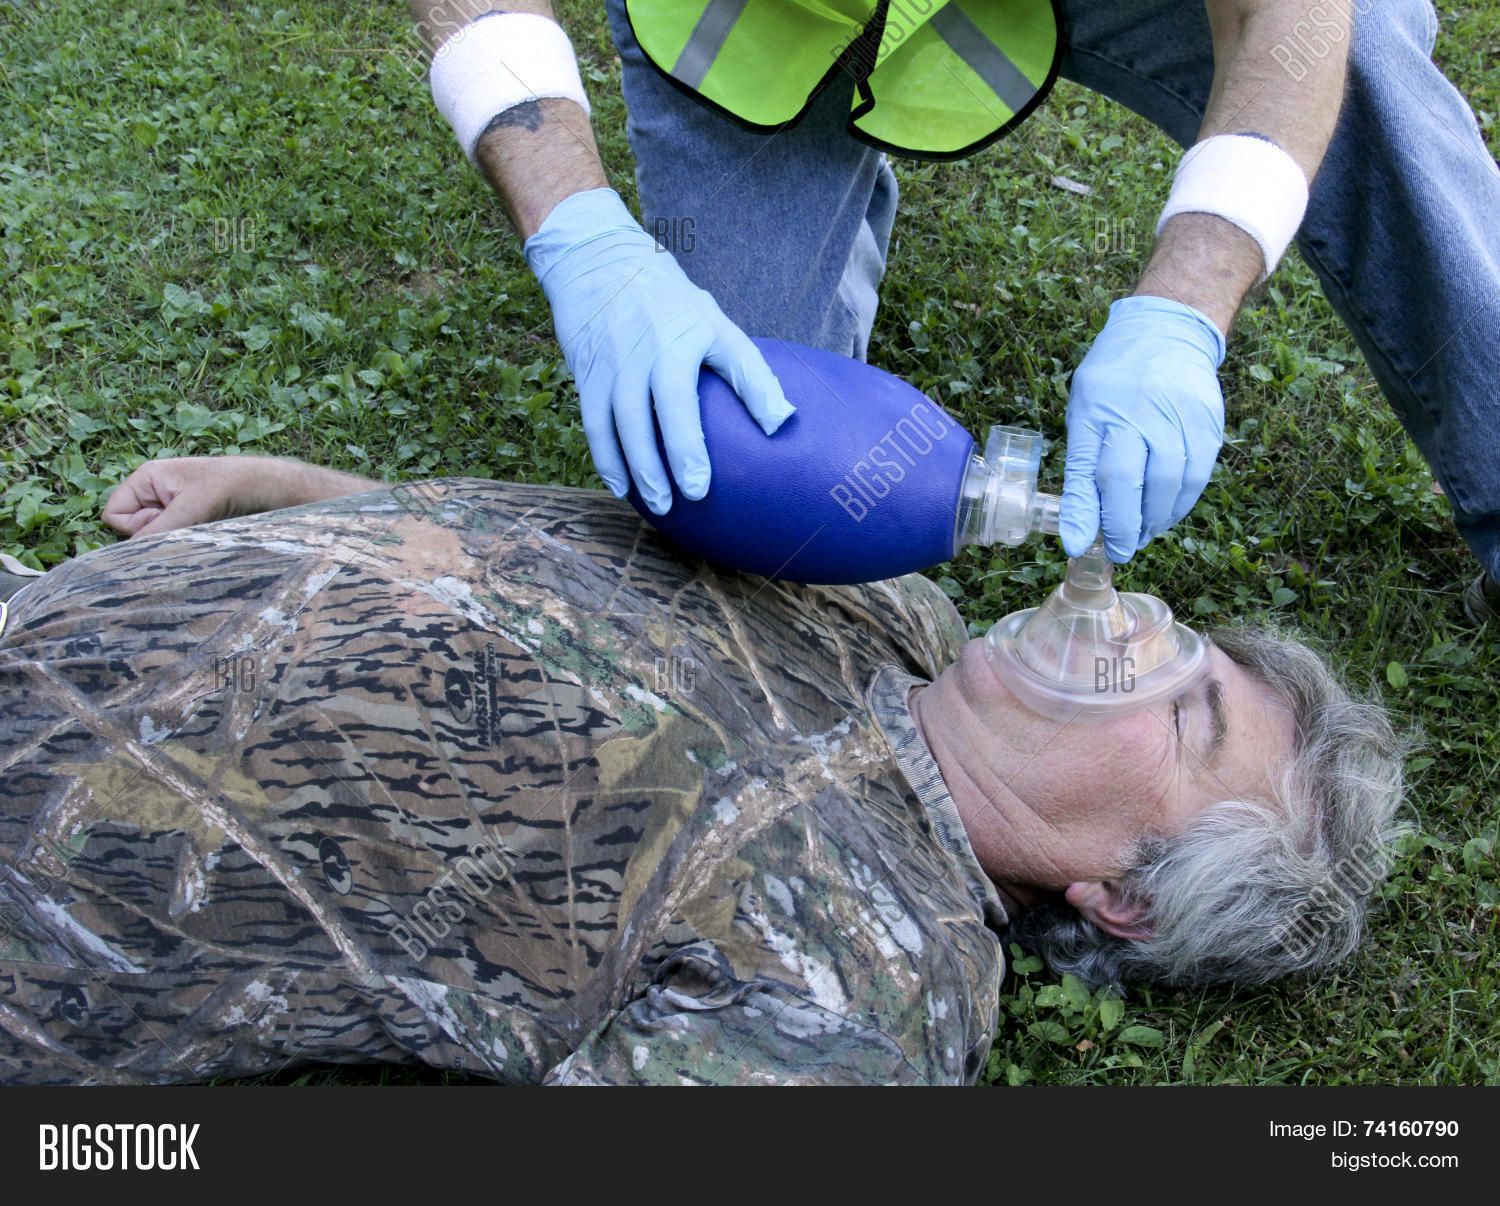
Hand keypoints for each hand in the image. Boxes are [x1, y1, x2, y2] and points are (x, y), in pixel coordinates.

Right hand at [103, 456, 251, 537]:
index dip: (135, 524)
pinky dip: (185, 538)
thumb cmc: (228, 485)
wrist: (265, 487)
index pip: (113, 514)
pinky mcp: (186, 519)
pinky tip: (206, 527)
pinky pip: (171, 538)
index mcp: (146, 479)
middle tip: (187, 519)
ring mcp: (170, 507)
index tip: (163, 517)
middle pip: (132, 528)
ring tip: (201, 521)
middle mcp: (153, 492)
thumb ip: (156, 532)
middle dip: (155, 531)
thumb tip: (130, 557)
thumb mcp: (189, 508)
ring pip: (153, 536)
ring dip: (173, 536)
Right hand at [524, 188, 794, 513]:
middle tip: (697, 493)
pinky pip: (595, 423)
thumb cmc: (669, 304)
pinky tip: (622, 489)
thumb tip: (784, 422)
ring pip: (627, 419)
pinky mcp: (589, 373)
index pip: (735, 362)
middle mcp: (658, 341)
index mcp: (699, 327)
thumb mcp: (713, 321)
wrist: (598, 262)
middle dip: (682, 449)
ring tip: (661, 505)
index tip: (773, 430)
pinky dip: (607, 458)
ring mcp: (619, 358)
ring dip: (642, 466)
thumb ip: (746, 369)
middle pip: (670, 401)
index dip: (757, 394)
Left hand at [1059, 296, 1226, 562]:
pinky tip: (1166, 513)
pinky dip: (1181, 503)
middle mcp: (1138, 410)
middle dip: (1124, 526)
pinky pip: (1197, 474)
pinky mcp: (1208, 421)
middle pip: (1131, 480)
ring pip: (1169, 483)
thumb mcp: (1085, 412)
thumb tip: (1078, 529)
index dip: (1085, 512)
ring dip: (1155, 519)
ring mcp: (1177, 414)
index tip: (1079, 546)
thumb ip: (1084, 466)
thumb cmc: (1115, 381)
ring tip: (1142, 535)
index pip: (1091, 468)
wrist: (1168, 331)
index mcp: (1098, 407)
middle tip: (1119, 550)